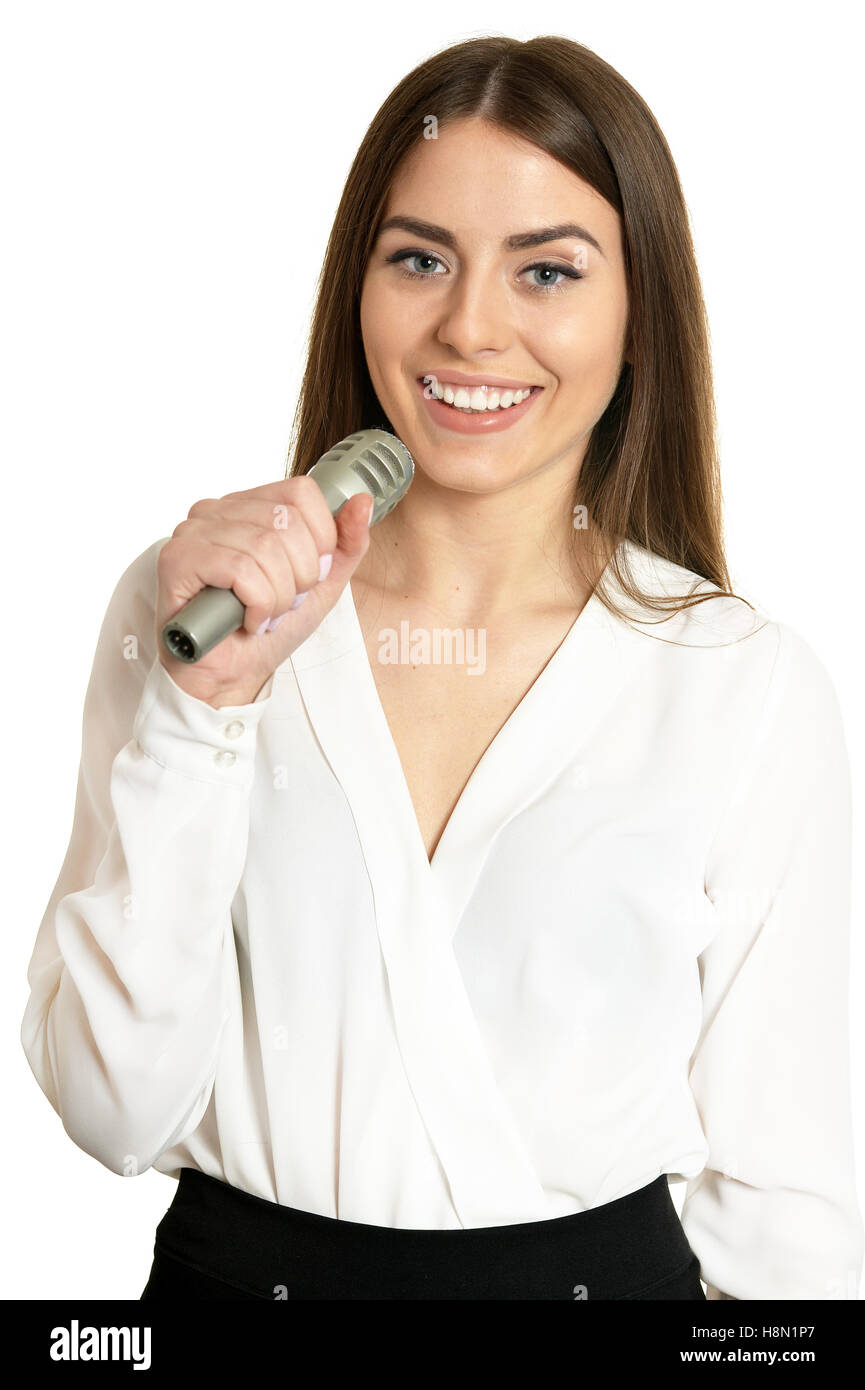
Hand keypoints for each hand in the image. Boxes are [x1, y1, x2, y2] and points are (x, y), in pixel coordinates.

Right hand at [155, 475, 373, 706]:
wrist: (234, 674)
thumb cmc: (269, 627)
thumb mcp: (323, 584)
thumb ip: (346, 543)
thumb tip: (362, 501)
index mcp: (251, 506)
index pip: (301, 492)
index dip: (320, 539)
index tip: (310, 576)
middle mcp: (219, 509)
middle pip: (286, 520)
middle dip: (299, 575)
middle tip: (284, 603)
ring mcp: (194, 530)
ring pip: (264, 547)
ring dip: (278, 596)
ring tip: (265, 615)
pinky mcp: (177, 558)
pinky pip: (239, 569)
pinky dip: (257, 604)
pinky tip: (247, 620)